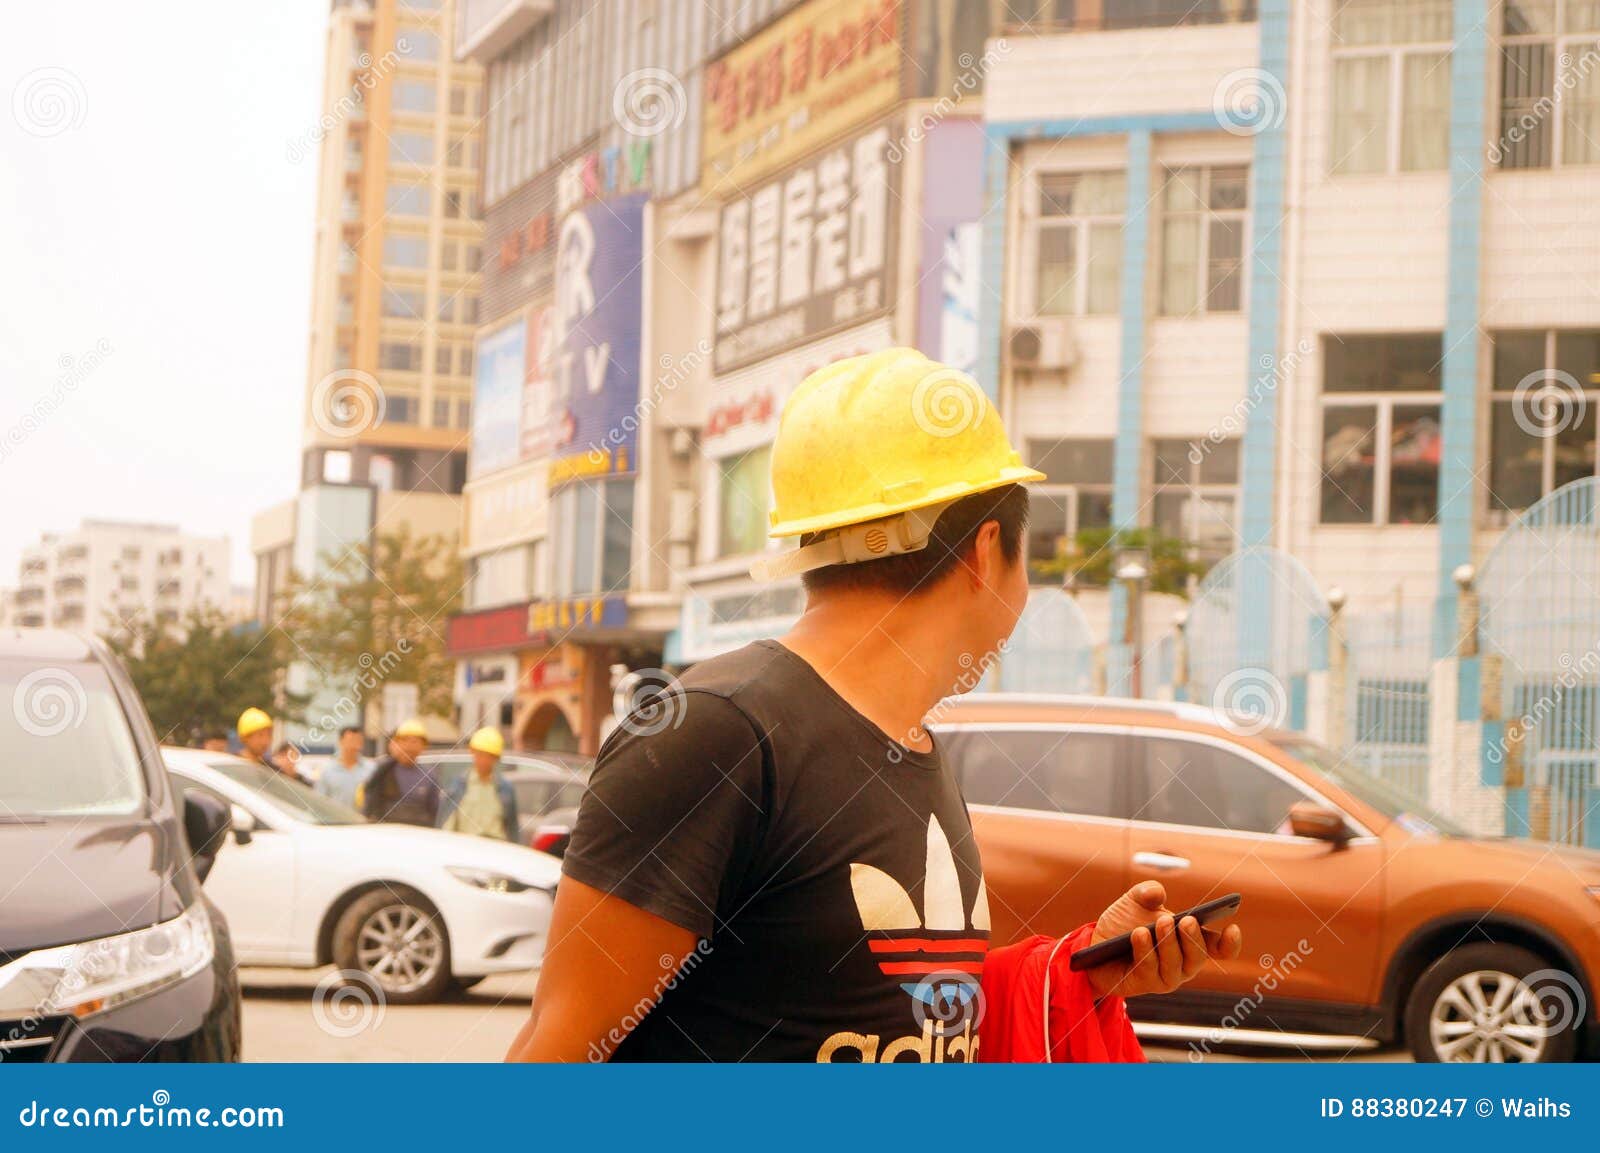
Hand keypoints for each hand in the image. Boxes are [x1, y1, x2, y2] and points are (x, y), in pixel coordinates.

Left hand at [1083, 881, 1241, 1000]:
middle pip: (1197, 956)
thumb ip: (1146, 891)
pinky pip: (1148, 970)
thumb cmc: (1123, 923)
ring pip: (1174, 964)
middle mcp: (1183, 964)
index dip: (1230, 943)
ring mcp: (1165, 978)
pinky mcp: (1143, 985)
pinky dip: (1144, 951)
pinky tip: (1138, 935)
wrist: (1094, 944)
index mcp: (1190, 942)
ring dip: (1168, 943)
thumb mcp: (1133, 900)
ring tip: (1162, 922)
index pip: (1218, 948)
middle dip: (1192, 938)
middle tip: (1186, 920)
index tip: (1233, 927)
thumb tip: (1157, 894)